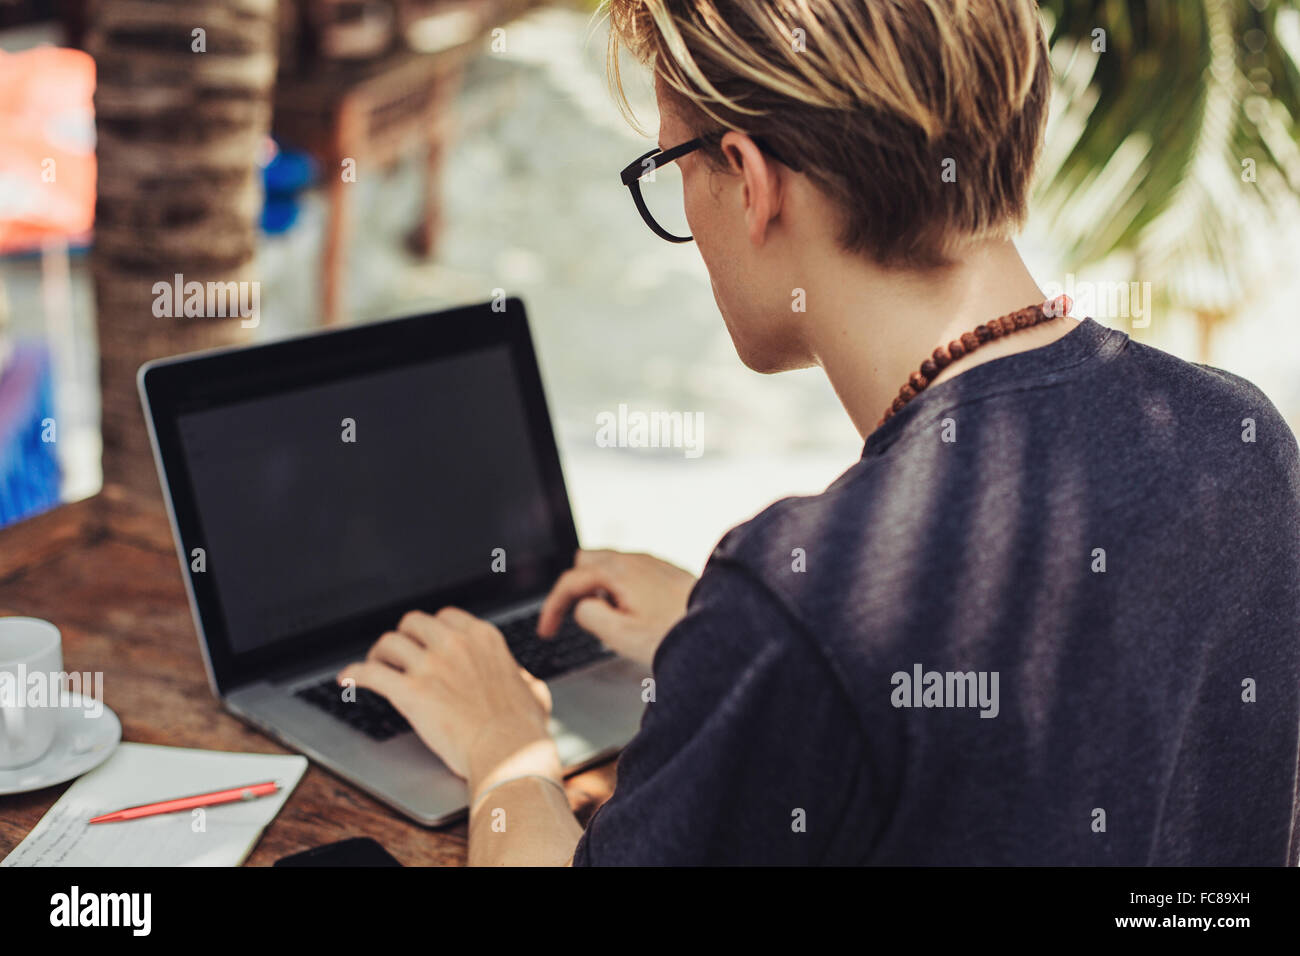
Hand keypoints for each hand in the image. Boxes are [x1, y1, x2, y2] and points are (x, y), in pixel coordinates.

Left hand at [338, 608, 559, 793]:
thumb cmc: (524, 728)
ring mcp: (430, 665)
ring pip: (389, 642)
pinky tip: (347, 678)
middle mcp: (454, 644)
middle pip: (413, 622)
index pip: (446, 617)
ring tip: (376, 666)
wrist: (509, 752)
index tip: (425, 641)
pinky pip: (370, 673)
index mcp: (482, 638)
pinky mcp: (410, 691)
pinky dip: (354, 673)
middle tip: (398, 654)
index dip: (431, 630)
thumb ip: (520, 676)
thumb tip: (520, 679)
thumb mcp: (533, 690)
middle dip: (403, 637)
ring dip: (379, 654)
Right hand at [537, 549, 696, 668]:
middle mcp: (635, 560)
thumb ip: (590, 616)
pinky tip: (634, 612)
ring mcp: (653, 562)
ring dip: (599, 586)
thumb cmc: (675, 635)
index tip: (547, 630)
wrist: (722, 631)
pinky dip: (621, 586)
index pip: (570, 581)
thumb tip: (583, 607)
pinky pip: (633, 570)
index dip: (552, 606)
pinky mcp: (667, 571)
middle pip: (587, 561)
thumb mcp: (620, 636)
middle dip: (575, 587)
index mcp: (618, 573)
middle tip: (577, 617)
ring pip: (611, 564)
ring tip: (608, 619)